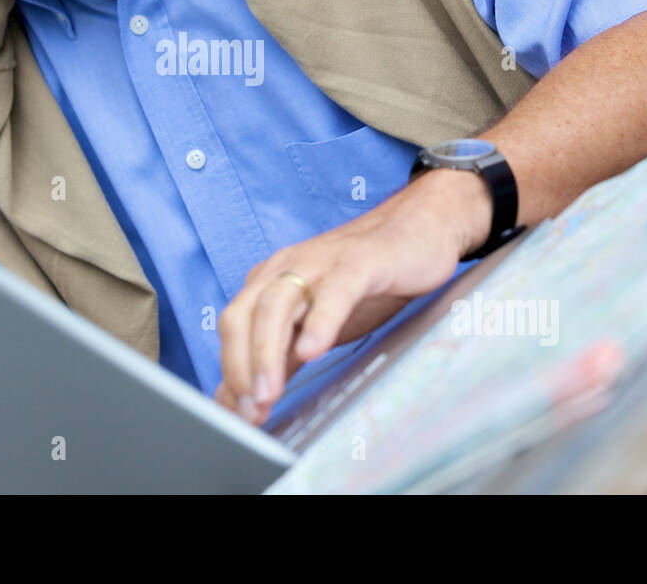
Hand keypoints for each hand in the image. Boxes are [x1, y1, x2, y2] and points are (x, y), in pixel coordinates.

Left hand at [213, 168, 489, 424]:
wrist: (415, 232)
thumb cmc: (363, 281)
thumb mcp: (315, 325)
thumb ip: (279, 361)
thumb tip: (242, 402)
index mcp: (269, 282)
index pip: (233, 328)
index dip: (231, 372)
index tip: (239, 415)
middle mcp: (285, 269)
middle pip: (244, 315)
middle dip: (240, 366)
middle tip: (249, 409)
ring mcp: (319, 263)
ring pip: (277, 304)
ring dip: (266, 352)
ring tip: (268, 393)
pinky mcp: (358, 263)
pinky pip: (333, 292)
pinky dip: (319, 322)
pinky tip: (312, 351)